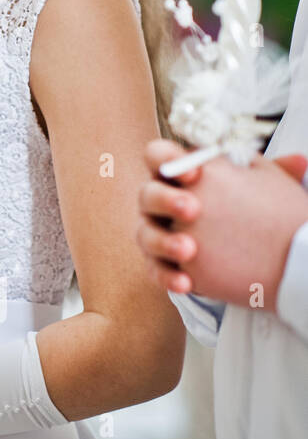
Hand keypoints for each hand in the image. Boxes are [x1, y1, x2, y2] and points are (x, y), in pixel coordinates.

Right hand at [137, 138, 307, 312]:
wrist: (262, 257)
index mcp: (180, 176)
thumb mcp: (264, 189)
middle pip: (147, 194)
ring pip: (145, 235)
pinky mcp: (163, 265)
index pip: (158, 156)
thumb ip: (274, 173)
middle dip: (166, 200)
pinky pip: (154, 271)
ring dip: (165, 241)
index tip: (195, 172)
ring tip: (190, 250)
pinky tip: (186, 282)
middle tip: (192, 209)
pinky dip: (168, 276)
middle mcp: (162, 203)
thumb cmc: (255, 214)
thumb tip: (298, 161)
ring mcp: (158, 234)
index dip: (168, 160)